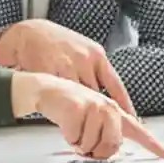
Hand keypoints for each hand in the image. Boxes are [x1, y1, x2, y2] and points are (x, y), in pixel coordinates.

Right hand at [0, 20, 135, 114]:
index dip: (125, 106)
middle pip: (98, 96)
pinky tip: (64, 117)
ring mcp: (68, 65)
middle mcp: (85, 60)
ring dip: (82, 115)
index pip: (115, 85)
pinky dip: (64, 108)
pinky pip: (60, 97)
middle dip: (101, 114)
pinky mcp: (49, 71)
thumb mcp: (83, 52)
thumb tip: (107, 98)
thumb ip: (95, 72)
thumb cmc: (57, 44)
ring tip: (83, 127)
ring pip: (79, 99)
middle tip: (104, 130)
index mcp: (97, 55)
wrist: (30, 32)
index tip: (134, 122)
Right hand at [28, 74, 163, 159]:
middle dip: (95, 151)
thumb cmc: (71, 109)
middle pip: (111, 148)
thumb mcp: (92, 121)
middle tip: (84, 141)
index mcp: (115, 113)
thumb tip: (109, 152)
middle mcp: (109, 108)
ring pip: (90, 146)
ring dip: (78, 144)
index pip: (139, 131)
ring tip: (73, 126)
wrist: (48, 90)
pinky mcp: (78, 109)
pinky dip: (67, 137)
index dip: (155, 146)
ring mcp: (94, 106)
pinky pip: (74, 139)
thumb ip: (106, 134)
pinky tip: (65, 122)